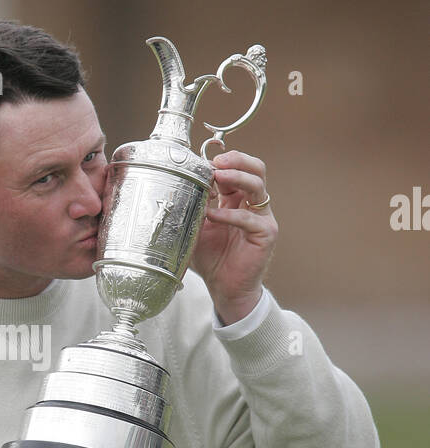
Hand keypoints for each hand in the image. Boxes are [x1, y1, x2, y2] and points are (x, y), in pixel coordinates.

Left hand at [190, 149, 277, 323]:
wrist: (223, 287)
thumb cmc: (211, 258)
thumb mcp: (196, 227)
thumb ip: (194, 207)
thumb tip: (182, 185)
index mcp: (236, 199)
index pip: (237, 169)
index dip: (222, 162)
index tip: (203, 163)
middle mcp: (252, 204)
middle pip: (255, 169)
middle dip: (236, 160)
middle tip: (217, 162)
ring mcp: (262, 217)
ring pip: (257, 185)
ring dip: (236, 177)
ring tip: (217, 178)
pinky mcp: (266, 233)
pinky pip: (250, 218)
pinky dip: (230, 215)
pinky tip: (213, 216)